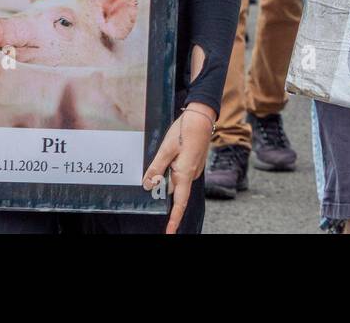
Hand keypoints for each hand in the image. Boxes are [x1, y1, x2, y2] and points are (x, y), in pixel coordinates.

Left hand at [142, 102, 213, 232]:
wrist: (202, 116)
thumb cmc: (185, 131)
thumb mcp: (166, 149)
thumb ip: (156, 168)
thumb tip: (148, 185)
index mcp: (185, 174)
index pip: (179, 203)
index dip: (173, 220)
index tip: (168, 232)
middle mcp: (191, 174)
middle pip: (174, 191)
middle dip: (163, 191)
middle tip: (153, 181)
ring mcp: (194, 168)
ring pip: (177, 181)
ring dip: (167, 178)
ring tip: (165, 160)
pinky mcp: (193, 162)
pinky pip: (181, 173)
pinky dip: (172, 172)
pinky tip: (168, 159)